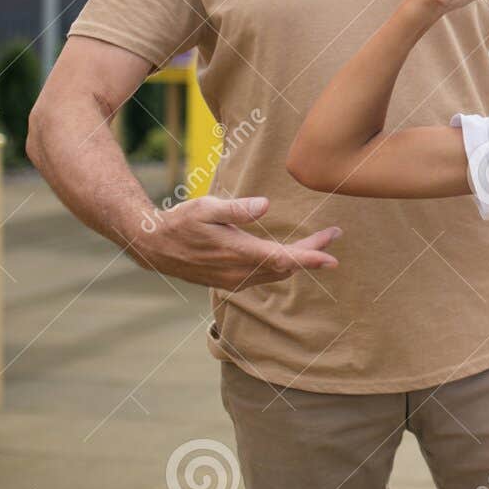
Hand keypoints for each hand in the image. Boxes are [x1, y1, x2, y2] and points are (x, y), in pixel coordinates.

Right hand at [131, 195, 339, 290]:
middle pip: (286, 266)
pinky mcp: (231, 282)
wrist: (155, 247)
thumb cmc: (181, 222)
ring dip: (300, 259)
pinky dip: (283, 266)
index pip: (281, 258)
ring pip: (277, 273)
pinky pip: (265, 276)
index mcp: (237, 253)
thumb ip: (236, 208)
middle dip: (313, 252)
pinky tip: (291, 254)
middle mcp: (240, 272)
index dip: (309, 258)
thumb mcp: (206, 207)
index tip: (332, 258)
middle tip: (334, 234)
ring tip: (320, 241)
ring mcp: (235, 280)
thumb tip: (265, 205)